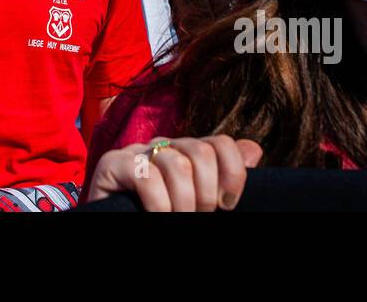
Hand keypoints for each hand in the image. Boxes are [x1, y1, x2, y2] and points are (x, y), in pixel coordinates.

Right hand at [86, 135, 262, 211]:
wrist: (113, 223)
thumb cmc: (155, 215)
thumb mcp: (197, 199)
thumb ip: (223, 175)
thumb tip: (253, 150)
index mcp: (185, 151)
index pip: (220, 144)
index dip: (233, 174)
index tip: (228, 206)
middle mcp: (162, 145)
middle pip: (201, 152)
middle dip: (206, 193)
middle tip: (198, 218)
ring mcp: (136, 151)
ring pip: (176, 164)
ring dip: (183, 204)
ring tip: (177, 222)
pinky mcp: (113, 163)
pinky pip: (146, 175)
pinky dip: (159, 205)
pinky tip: (157, 218)